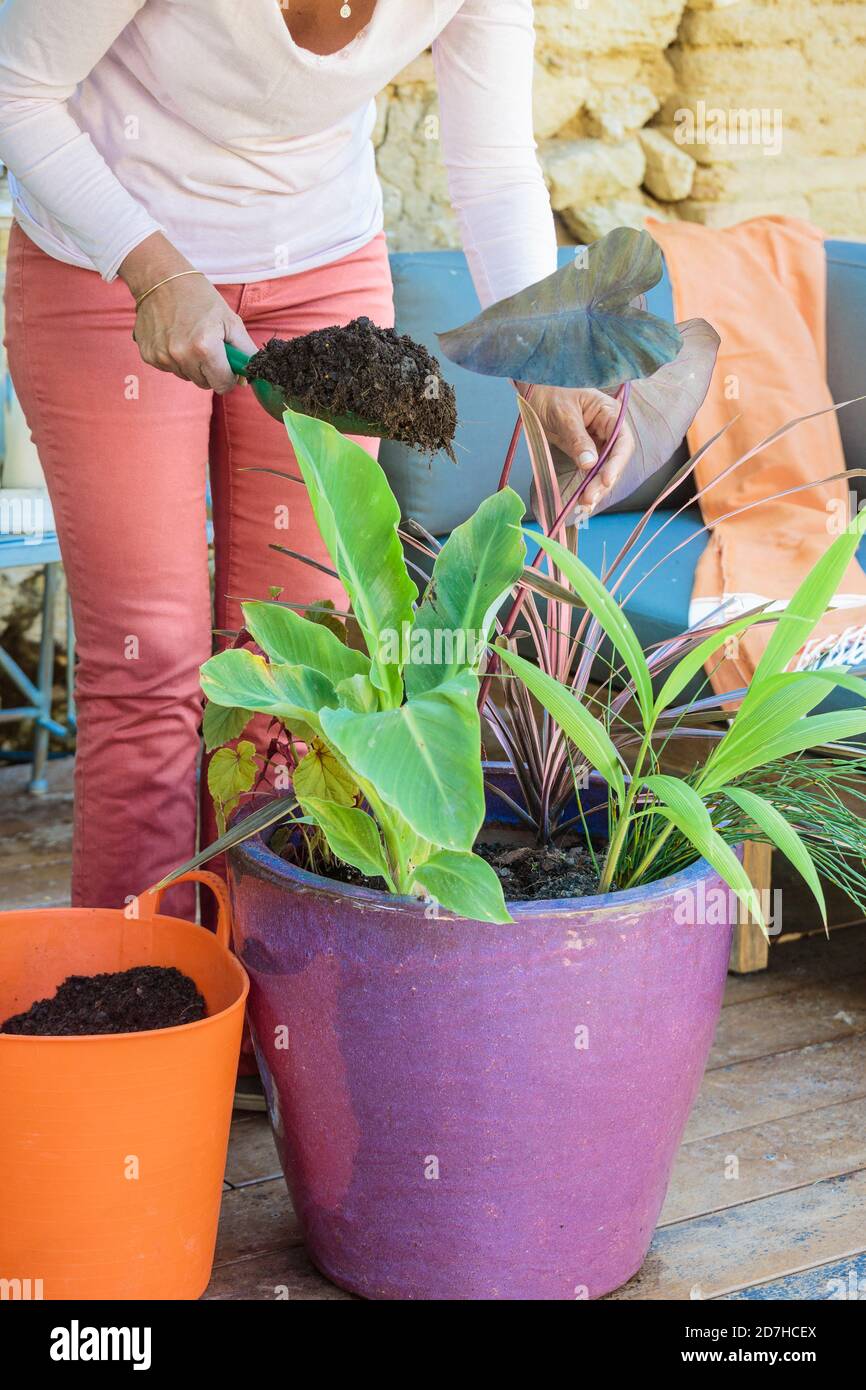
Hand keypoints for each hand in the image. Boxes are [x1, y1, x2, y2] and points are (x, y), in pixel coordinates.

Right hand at [120, 233, 257, 391]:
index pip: (222, 384)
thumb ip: (245, 352)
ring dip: (192, 364)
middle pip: (204, 383)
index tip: (227, 364)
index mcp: (205, 347)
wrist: (160, 279)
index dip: (228, 375)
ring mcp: (162, 357)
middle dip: (210, 370)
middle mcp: (182, 355)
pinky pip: (169, 369)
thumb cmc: (199, 297)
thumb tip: (246, 380)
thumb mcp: (231, 321)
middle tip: (208, 345)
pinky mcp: (148, 356)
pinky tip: (174, 337)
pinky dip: (175, 358)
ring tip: (189, 337)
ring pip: (187, 377)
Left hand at [525, 384, 634, 509]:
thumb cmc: (551, 392)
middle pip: (615, 460)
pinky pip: (591, 472)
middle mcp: (608, 430)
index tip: (606, 480)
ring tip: (584, 505)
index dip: (617, 463)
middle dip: (603, 481)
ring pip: (604, 470)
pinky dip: (587, 486)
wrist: (535, 391)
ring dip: (596, 489)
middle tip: (589, 498)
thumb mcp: (563, 414)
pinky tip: (582, 501)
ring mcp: (598, 442)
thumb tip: (590, 463)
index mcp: (609, 413)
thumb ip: (577, 438)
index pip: (622, 441)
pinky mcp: (585, 453)